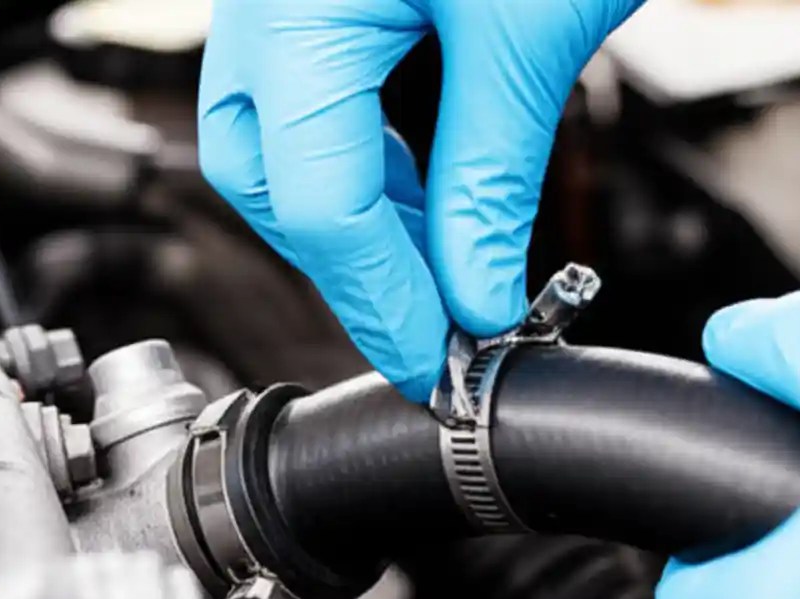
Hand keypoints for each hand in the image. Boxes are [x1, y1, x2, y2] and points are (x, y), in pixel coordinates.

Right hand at [197, 0, 640, 399]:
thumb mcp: (529, 31)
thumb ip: (488, 179)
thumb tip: (477, 294)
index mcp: (299, 2)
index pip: (318, 196)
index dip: (382, 297)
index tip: (441, 360)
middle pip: (271, 179)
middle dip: (354, 266)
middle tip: (433, 323)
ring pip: (279, 146)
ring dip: (357, 222)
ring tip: (437, 267)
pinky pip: (307, 98)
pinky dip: (363, 162)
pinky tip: (418, 195)